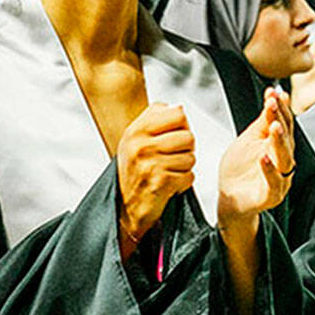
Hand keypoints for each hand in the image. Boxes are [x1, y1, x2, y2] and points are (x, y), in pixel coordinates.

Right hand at [115, 103, 195, 245]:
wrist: (123, 207)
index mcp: (135, 131)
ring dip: (184, 168)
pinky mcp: (160, 181)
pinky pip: (189, 176)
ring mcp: (150, 163)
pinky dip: (182, 184)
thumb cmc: (133, 172)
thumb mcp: (135, 140)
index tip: (171, 136)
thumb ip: (154, 120)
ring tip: (167, 172)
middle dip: (185, 150)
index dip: (181, 125)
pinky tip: (167, 185)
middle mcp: (140, 145)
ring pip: (191, 158)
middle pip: (188, 136)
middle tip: (170, 159)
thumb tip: (178, 107)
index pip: (177, 113)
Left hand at [217, 86, 294, 226]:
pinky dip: (269, 170)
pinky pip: (274, 182)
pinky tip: (263, 158)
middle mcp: (282, 161)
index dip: (280, 107)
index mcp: (276, 146)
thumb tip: (272, 97)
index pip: (283, 124)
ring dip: (279, 142)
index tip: (273, 91)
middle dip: (281, 119)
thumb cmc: (239, 169)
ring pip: (285, 159)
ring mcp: (279, 178)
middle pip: (286, 138)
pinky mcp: (271, 195)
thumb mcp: (248, 141)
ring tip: (274, 127)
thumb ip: (261, 123)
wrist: (228, 197)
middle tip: (273, 103)